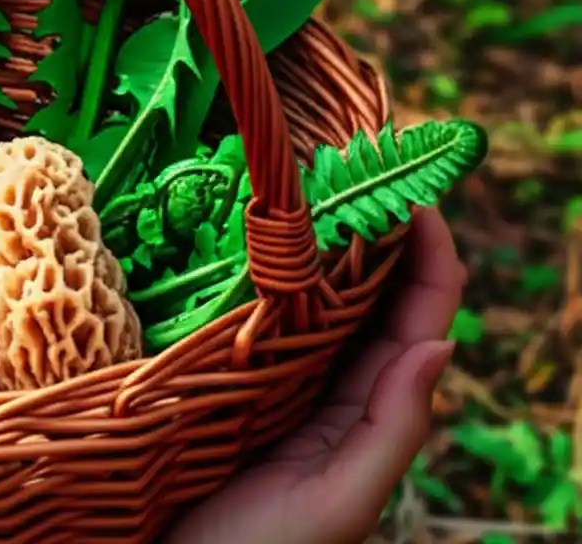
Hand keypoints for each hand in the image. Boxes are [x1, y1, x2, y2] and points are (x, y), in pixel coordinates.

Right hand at [166, 208, 465, 543]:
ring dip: (318, 241)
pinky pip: (254, 313)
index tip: (411, 183)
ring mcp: (276, 376)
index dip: (430, 247)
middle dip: (373, 224)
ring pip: (313, 295)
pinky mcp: (222, 375)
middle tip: (349, 159)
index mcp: (371, 408)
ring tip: (301, 181)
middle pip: (371, 290)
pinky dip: (259, 273)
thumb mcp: (338, 504)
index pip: (422, 312)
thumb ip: (391, 432)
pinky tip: (238, 238)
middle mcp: (331, 383)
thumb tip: (439, 343)